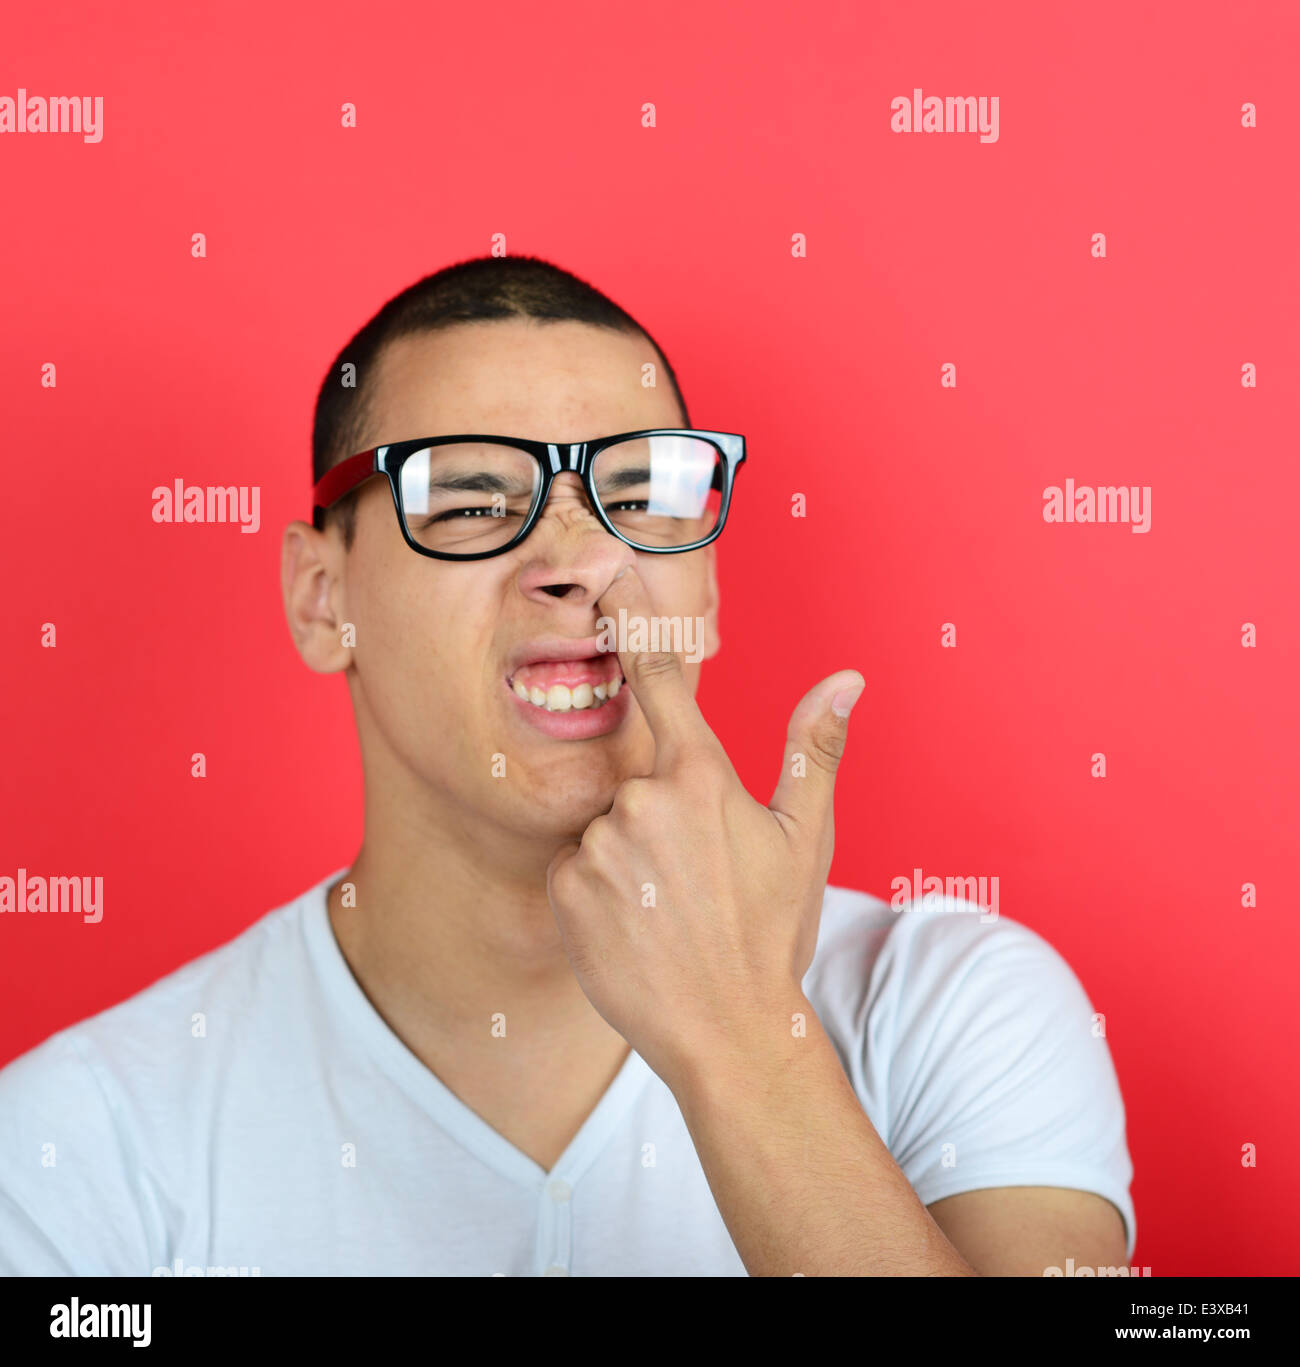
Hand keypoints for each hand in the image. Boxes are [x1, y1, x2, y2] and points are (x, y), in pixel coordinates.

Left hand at [545, 564, 863, 1086]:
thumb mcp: (805, 839)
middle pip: (635, 779)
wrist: (726, 1032)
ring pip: (605, 827)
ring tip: (669, 909)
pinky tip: (636, 927)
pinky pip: (576, 868)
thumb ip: (811, 748)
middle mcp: (641, 800)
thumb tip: (845, 678)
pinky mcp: (566, 889)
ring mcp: (599, 846)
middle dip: (660, 816)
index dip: (633, 621)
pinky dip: (598, 890)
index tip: (609, 574)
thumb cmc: (772, 933)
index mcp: (701, 777)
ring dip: (630, 856)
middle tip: (696, 878)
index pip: (658, 678)